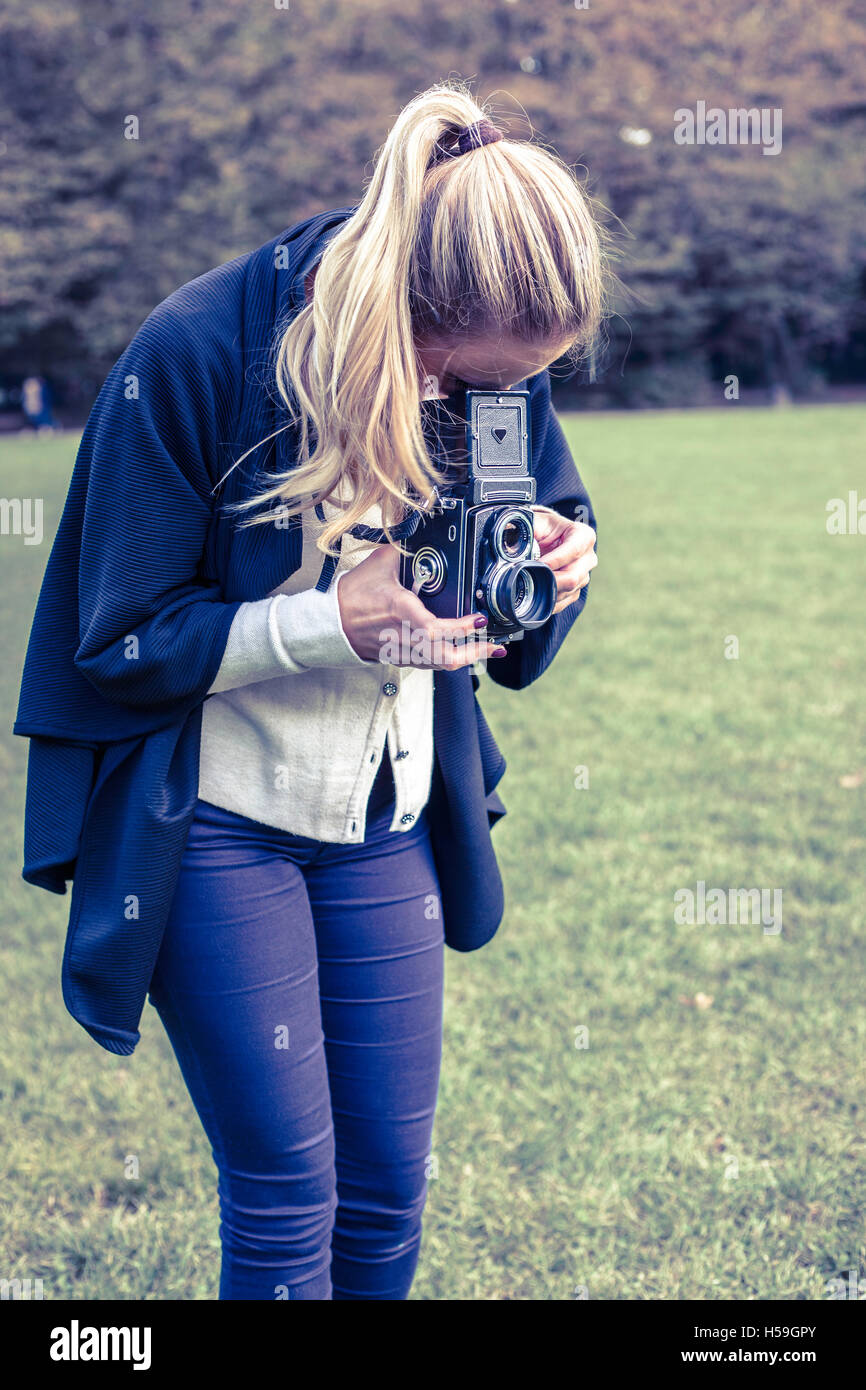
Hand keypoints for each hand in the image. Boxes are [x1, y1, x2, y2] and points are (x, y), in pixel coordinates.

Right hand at [336, 544, 506, 667]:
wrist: (330, 624)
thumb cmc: (352, 597)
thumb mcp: (378, 564)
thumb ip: (402, 549)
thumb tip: (417, 531)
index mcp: (401, 613)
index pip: (436, 629)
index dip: (462, 628)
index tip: (480, 618)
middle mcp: (405, 637)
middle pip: (446, 657)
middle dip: (475, 653)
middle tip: (495, 645)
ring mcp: (403, 651)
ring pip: (440, 664)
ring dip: (467, 658)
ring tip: (488, 650)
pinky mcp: (400, 657)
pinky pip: (430, 664)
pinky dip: (450, 659)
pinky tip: (463, 652)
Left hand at [530, 505, 597, 613]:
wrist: (549, 539)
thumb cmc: (544, 529)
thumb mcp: (536, 522)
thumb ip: (525, 529)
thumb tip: (509, 543)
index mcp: (583, 536)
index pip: (573, 550)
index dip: (555, 560)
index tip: (536, 564)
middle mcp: (588, 557)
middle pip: (573, 577)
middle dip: (549, 580)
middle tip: (529, 578)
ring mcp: (584, 575)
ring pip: (567, 591)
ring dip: (547, 590)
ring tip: (530, 583)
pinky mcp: (576, 590)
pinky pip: (563, 602)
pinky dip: (548, 601)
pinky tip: (536, 595)